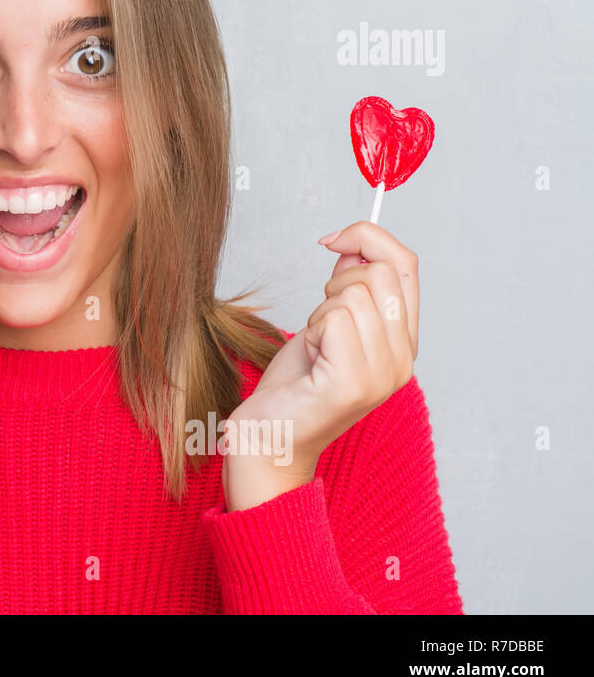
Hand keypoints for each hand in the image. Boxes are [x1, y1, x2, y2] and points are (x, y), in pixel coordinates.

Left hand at [221, 221, 419, 510]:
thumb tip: (352, 244)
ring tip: (314, 348)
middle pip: (381, 272)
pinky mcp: (355, 382)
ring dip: (320, 313)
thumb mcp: (325, 324)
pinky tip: (309, 360)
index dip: (370, 238)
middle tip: (318, 320)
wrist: (269, 438)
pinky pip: (336, 319)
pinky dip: (312, 330)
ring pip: (353, 294)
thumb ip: (348, 288)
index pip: (407, 265)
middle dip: (338, 281)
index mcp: (404, 342)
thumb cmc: (294, 386)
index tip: (332, 240)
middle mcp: (404, 359)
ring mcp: (384, 373)